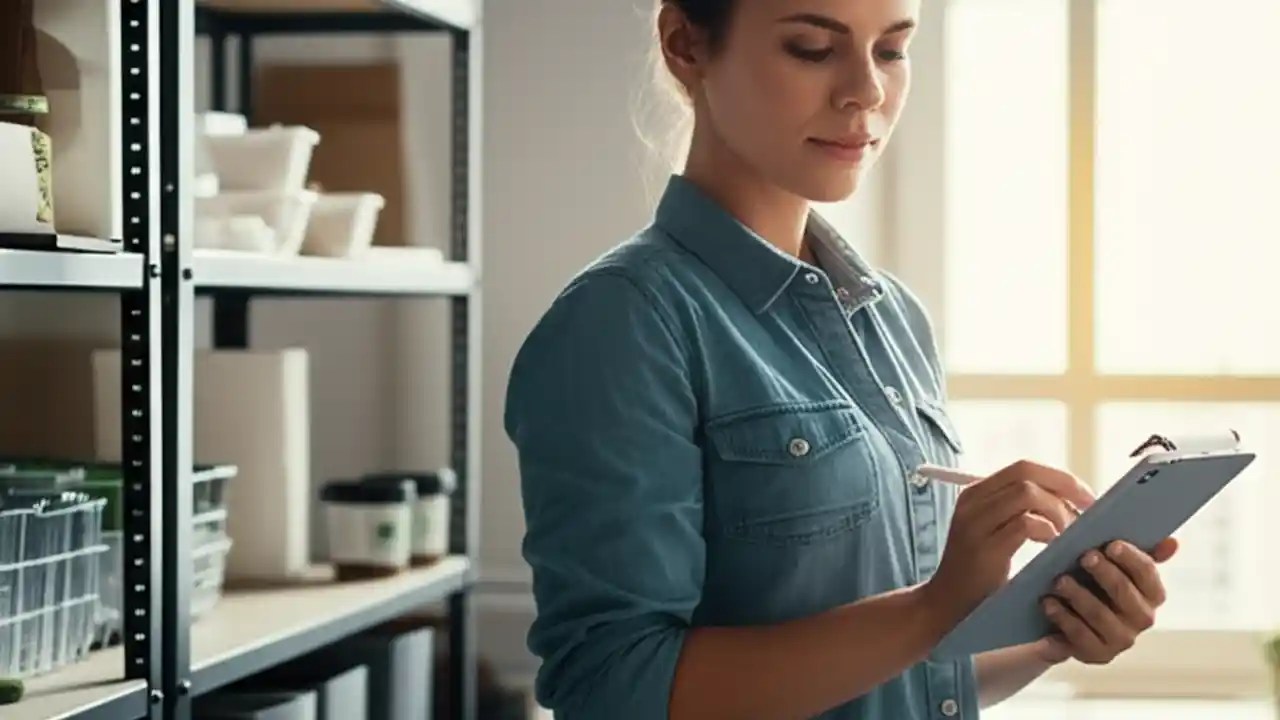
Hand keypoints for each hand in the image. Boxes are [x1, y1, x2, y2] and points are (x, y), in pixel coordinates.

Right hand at [923, 460, 1096, 623]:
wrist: (948, 605)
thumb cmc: (979, 572)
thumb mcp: (992, 532)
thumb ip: (1019, 512)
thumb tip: (1069, 499)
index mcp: (975, 493)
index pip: (1023, 468)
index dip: (1059, 477)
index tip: (1086, 497)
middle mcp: (971, 501)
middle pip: (1026, 473)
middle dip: (1065, 487)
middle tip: (1089, 510)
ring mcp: (975, 523)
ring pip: (1028, 494)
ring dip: (1058, 511)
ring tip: (1070, 534)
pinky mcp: (984, 548)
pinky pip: (1025, 524)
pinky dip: (1048, 532)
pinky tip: (1054, 547)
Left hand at [1034, 537, 1178, 664]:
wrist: (1072, 618)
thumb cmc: (1096, 583)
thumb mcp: (1115, 565)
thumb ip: (1141, 552)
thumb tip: (1172, 542)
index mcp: (1152, 594)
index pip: (1147, 573)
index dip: (1130, 558)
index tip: (1111, 544)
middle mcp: (1142, 619)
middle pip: (1125, 593)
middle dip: (1104, 574)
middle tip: (1083, 557)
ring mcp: (1120, 639)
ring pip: (1100, 616)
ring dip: (1079, 596)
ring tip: (1059, 581)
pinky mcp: (1097, 654)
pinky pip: (1079, 637)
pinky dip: (1063, 619)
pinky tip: (1048, 604)